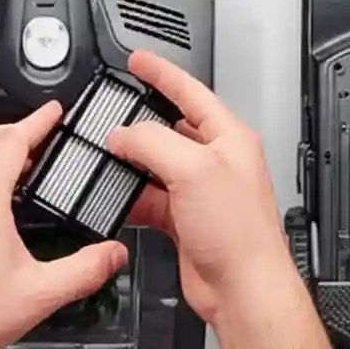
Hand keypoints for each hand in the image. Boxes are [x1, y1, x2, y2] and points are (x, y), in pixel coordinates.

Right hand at [107, 51, 294, 325]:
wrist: (242, 288)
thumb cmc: (240, 233)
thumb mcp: (193, 170)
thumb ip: (153, 143)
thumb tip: (123, 134)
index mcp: (230, 138)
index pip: (191, 92)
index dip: (162, 73)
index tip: (138, 60)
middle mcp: (217, 162)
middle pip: (171, 128)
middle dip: (140, 122)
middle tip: (112, 111)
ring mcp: (201, 192)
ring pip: (157, 165)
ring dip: (132, 162)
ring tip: (107, 155)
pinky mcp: (186, 220)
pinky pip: (151, 198)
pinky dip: (132, 197)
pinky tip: (117, 196)